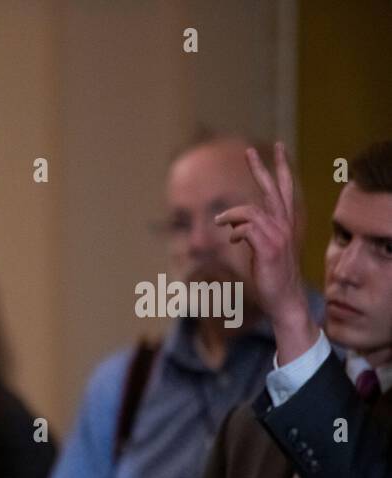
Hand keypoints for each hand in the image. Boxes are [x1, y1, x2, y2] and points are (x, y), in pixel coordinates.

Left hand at [214, 142, 313, 360]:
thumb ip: (252, 233)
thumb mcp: (262, 249)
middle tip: (249, 150)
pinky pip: (246, 229)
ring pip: (252, 211)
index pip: (283, 189)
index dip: (279, 168)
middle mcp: (284, 225)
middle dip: (261, 168)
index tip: (276, 148)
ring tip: (222, 222)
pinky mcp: (269, 248)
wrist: (284, 300)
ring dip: (232, 215)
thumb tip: (233, 227)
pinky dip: (235, 230)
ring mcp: (278, 236)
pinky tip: (232, 239)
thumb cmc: (272, 277)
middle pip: (273, 189)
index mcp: (285, 223)